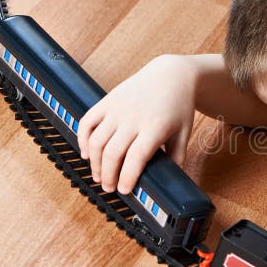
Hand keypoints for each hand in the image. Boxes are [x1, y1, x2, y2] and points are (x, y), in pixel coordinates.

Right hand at [77, 55, 196, 193]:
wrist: (171, 75)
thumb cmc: (179, 107)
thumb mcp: (184, 133)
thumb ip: (177, 157)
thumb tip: (172, 180)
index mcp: (155, 127)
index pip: (136, 157)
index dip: (127, 177)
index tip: (124, 191)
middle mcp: (133, 118)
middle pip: (113, 153)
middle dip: (108, 176)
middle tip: (110, 188)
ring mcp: (117, 109)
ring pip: (96, 141)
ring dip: (94, 163)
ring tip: (99, 176)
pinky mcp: (107, 101)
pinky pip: (87, 122)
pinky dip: (82, 139)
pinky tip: (86, 154)